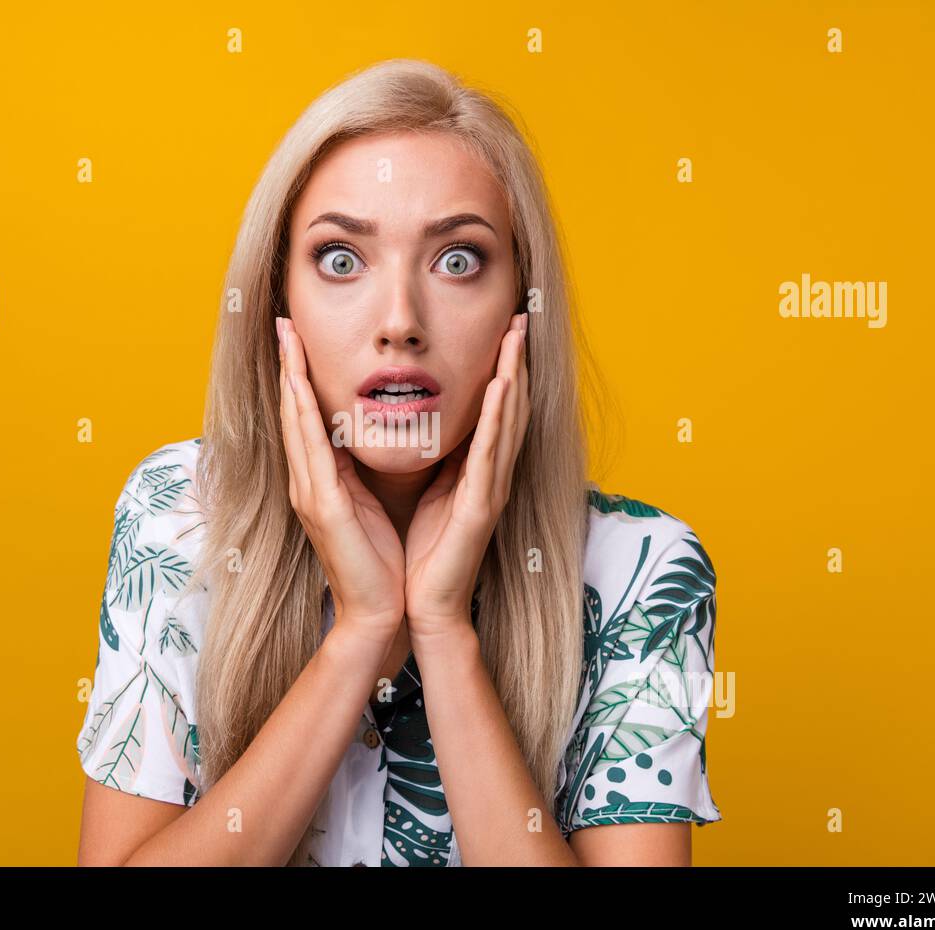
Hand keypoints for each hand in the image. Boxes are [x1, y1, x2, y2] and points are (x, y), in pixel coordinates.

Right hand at [277, 316, 405, 639]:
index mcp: (320, 483)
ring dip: (291, 377)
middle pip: (292, 412)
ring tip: (288, 338)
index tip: (297, 338)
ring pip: (295, 423)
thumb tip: (364, 439)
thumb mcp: (369, 506)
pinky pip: (312, 450)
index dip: (299, 376)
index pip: (306, 418)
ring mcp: (310, 495)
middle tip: (283, 322)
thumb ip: (359, 474)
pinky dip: (305, 413)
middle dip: (287, 365)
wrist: (379, 614)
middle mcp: (307, 483)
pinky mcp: (324, 508)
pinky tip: (302, 386)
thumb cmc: (380, 563)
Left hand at [403, 313, 529, 644]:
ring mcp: (488, 490)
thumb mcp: (422, 491)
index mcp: (473, 471)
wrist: (415, 607)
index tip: (501, 328)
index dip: (501, 368)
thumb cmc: (417, 555)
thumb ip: (431, 458)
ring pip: (506, 421)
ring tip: (517, 335)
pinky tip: (503, 385)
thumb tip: (416, 420)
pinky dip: (498, 417)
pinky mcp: (479, 507)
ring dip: (513, 375)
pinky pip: (490, 454)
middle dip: (514, 360)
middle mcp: (489, 475)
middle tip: (519, 316)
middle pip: (508, 406)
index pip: (491, 409)